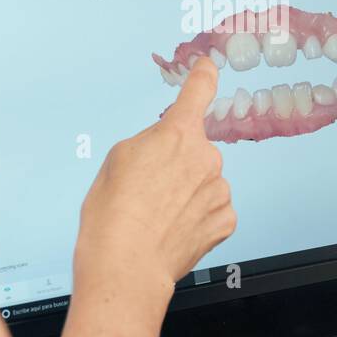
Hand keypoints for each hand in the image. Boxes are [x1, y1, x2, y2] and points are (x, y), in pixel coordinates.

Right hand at [74, 57, 235, 308]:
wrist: (126, 268)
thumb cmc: (112, 216)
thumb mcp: (116, 160)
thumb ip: (149, 142)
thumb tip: (163, 145)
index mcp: (176, 134)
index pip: (199, 91)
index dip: (204, 76)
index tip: (209, 68)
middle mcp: (205, 157)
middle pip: (194, 149)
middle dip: (176, 163)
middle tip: (147, 190)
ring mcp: (218, 190)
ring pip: (204, 181)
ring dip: (186, 192)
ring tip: (157, 216)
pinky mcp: (225, 221)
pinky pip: (213, 209)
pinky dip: (196, 216)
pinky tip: (174, 229)